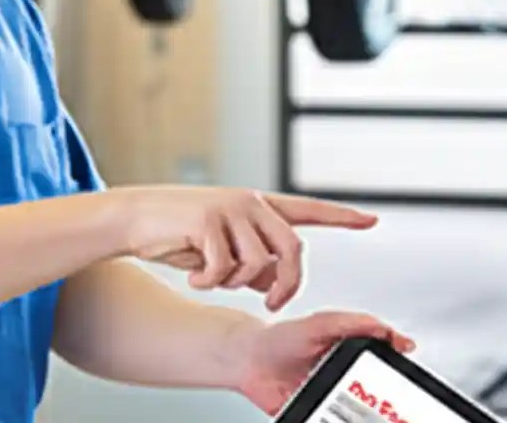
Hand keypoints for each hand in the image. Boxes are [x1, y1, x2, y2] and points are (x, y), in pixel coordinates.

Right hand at [116, 186, 377, 310]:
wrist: (135, 218)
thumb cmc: (178, 234)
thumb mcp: (222, 249)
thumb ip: (252, 261)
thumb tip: (274, 281)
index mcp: (257, 206)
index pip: (308, 210)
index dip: (341, 216)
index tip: (371, 219)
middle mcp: (250, 202)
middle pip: (292, 248)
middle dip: (286, 284)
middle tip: (270, 305)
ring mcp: (230, 208)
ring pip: (256, 264)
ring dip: (233, 282)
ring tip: (209, 276)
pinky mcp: (208, 219)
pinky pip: (223, 268)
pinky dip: (208, 282)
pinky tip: (193, 275)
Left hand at [229, 311, 416, 415]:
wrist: (246, 361)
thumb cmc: (278, 339)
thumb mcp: (318, 324)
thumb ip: (349, 323)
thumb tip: (382, 328)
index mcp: (347, 348)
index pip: (381, 358)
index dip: (397, 367)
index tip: (409, 375)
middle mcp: (341, 372)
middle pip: (374, 390)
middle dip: (385, 399)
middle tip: (391, 404)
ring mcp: (329, 394)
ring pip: (357, 409)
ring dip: (365, 413)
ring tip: (374, 415)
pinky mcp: (314, 412)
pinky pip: (333, 421)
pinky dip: (342, 421)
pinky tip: (346, 420)